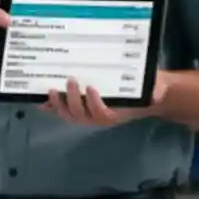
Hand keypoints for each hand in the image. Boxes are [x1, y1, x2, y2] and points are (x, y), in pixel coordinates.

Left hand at [39, 72, 171, 126]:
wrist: (146, 96)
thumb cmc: (147, 91)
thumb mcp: (154, 89)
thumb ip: (155, 91)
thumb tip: (157, 90)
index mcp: (114, 114)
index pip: (101, 113)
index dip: (94, 103)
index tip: (91, 87)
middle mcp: (97, 117)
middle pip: (80, 115)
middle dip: (72, 100)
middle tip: (70, 81)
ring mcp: (86, 114)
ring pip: (69, 115)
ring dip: (58, 104)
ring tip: (51, 90)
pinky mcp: (79, 108)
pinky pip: (62, 110)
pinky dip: (51, 106)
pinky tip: (41, 99)